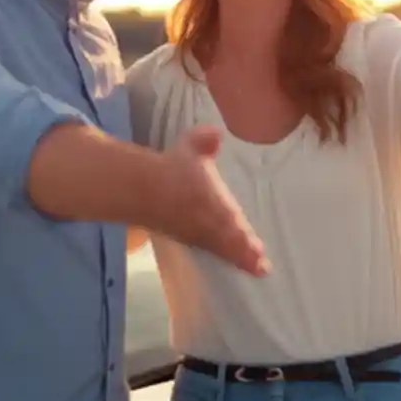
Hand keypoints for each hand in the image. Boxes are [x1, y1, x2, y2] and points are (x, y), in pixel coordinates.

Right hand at [148, 126, 269, 276]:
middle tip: (261, 267)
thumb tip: (216, 132)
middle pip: (228, 240)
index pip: (232, 222)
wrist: (139, 188)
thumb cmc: (169, 168)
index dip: (246, 239)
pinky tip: (228, 259)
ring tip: (255, 268)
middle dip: (245, 254)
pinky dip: (221, 255)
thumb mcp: (189, 148)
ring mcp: (195, 232)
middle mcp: (207, 221)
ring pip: (219, 248)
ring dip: (235, 258)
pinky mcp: (185, 236)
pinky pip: (208, 248)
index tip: (260, 252)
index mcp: (213, 201)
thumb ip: (204, 142)